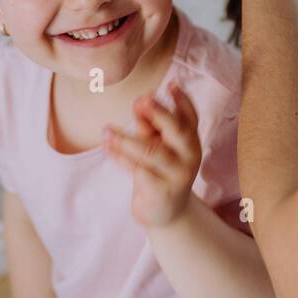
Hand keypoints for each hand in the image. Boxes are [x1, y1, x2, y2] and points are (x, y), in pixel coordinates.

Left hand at [103, 82, 201, 228]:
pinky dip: (120, 157)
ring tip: (106, 131)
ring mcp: (177, 174)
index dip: (183, 100)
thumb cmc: (159, 171)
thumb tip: (140, 101)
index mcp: (190, 140)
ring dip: (127, 139)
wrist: (166, 213)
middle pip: (178, 131)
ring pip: (152, 152)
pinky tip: (108, 148)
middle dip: (160, 114)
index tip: (172, 83)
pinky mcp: (161, 190)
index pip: (191, 117)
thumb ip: (149, 125)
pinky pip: (138, 169)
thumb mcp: (156, 145)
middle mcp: (189, 156)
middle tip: (141, 101)